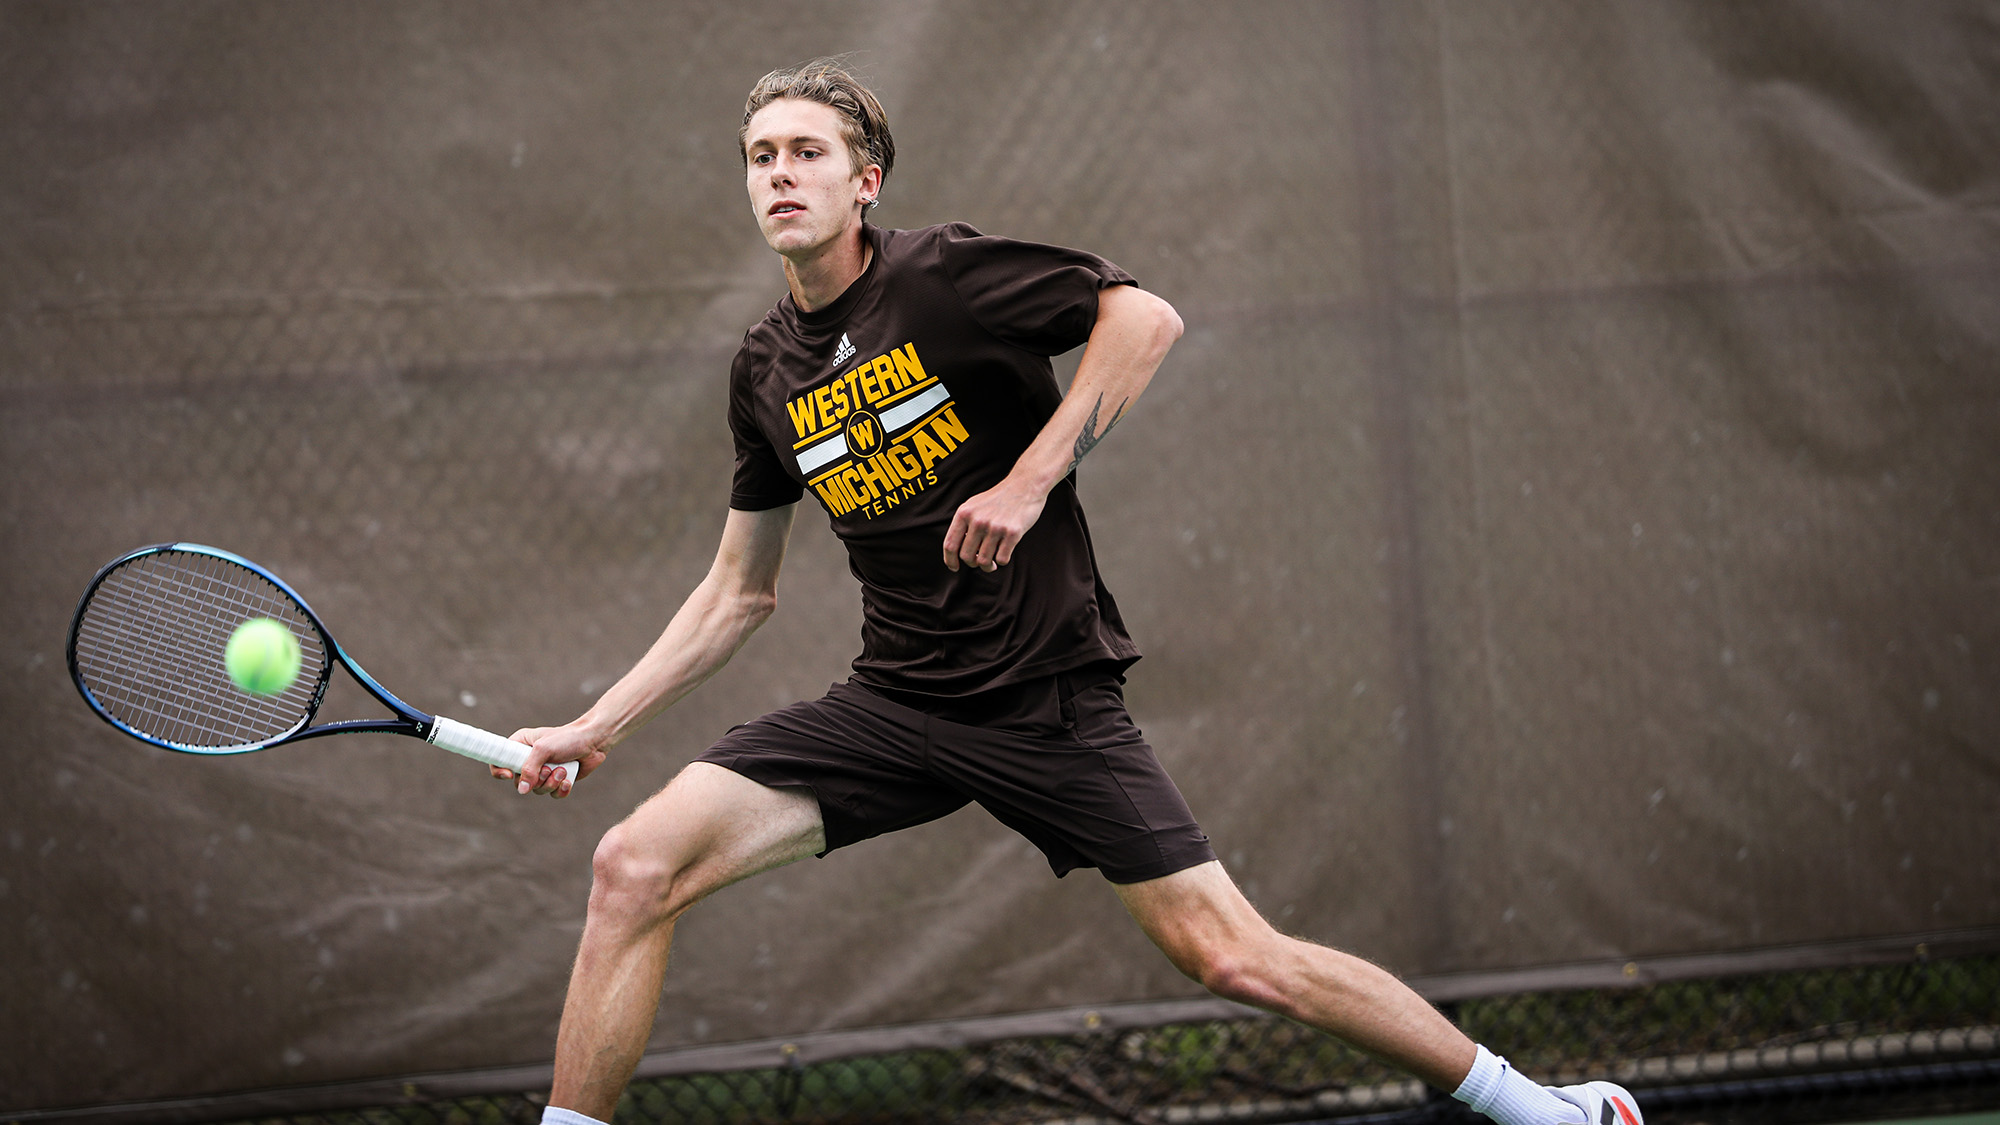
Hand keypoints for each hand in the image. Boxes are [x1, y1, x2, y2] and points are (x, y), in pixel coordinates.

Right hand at [489, 722, 606, 798]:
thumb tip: (521, 790)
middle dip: (537, 779)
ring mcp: (544, 771)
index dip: (499, 771)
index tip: (508, 775)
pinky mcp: (557, 780)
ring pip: (537, 790)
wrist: (594, 741)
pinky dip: (561, 789)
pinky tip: (568, 779)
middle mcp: (529, 759)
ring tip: (563, 770)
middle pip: (519, 782)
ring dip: (551, 783)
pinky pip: (553, 794)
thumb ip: (529, 769)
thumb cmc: (567, 738)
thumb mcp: (543, 749)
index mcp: (520, 745)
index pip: (498, 761)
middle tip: (549, 768)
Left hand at [942, 478, 1046, 571]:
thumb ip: (964, 524)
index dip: (950, 560)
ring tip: (992, 563)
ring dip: (988, 566)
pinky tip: (1004, 552)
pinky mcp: (1013, 533)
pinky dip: (1002, 561)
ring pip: (984, 561)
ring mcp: (995, 527)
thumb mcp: (974, 505)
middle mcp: (978, 521)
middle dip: (973, 563)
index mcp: (965, 513)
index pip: (950, 544)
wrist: (1025, 485)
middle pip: (967, 556)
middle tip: (979, 561)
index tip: (954, 567)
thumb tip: (955, 550)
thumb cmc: (999, 498)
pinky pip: (1002, 559)